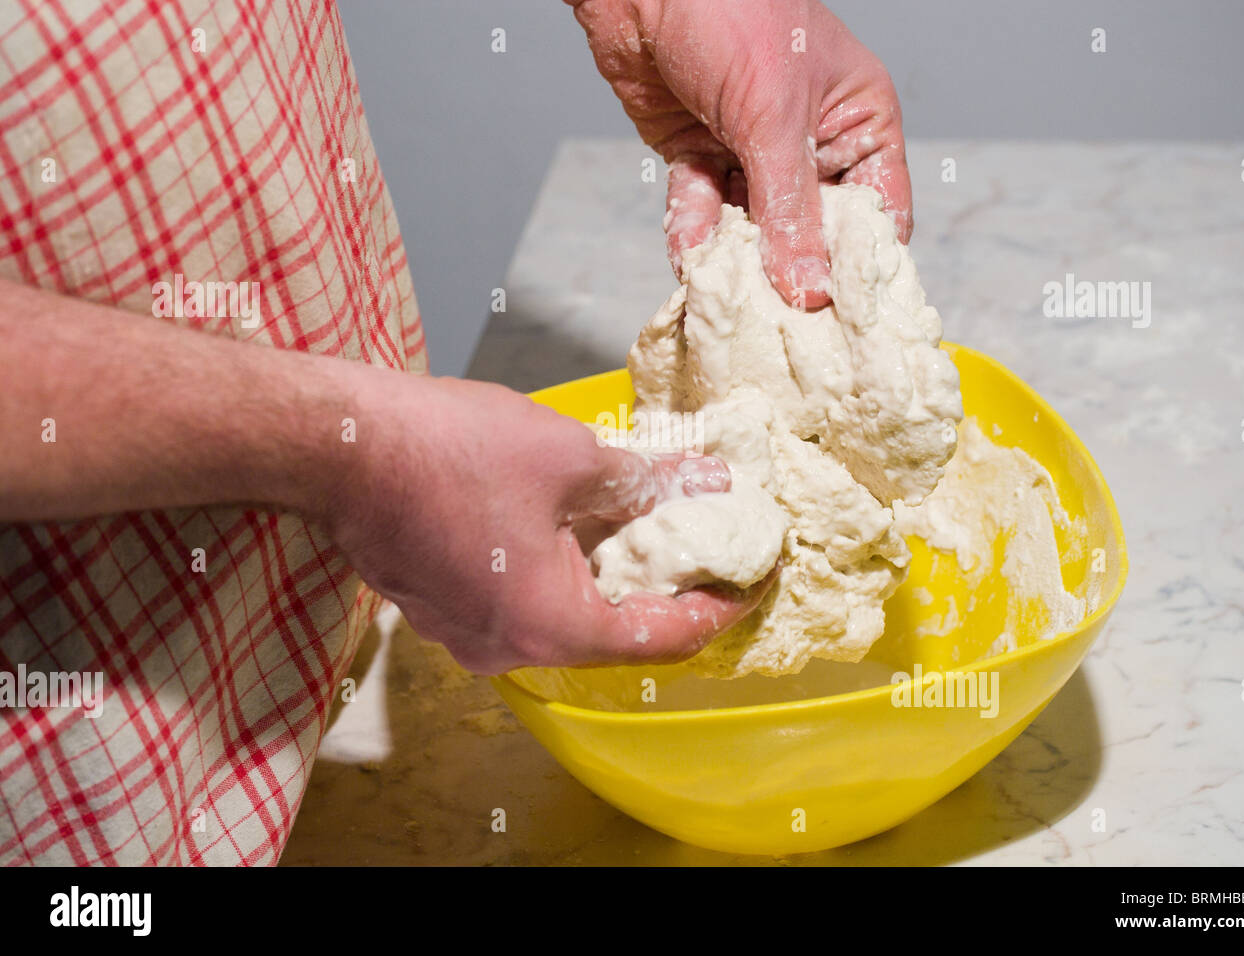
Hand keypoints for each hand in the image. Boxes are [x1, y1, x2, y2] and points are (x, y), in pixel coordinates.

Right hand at [321, 370, 771, 672]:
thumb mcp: (572, 458)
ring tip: (651, 524)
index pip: (662, 638)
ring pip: (566, 618)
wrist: (341, 446)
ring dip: (611, 575)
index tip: (754, 577)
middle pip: (615, 634)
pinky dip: (563, 572)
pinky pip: (524, 604)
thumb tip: (710, 484)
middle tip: (706, 544)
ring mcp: (472, 636)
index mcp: (553, 627)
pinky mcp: (446, 610)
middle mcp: (513, 650)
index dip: (719, 608)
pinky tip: (581, 522)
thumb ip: (649, 481)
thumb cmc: (451, 451)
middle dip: (666, 588)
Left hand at [568, 0, 912, 308]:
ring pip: (753, 228)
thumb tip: (810, 288)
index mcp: (858, 120)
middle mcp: (811, 141)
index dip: (862, 266)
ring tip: (730, 294)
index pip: (878, 211)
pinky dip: (694, 232)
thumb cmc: (730, 11)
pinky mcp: (701, 155)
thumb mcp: (772, 116)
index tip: (847, 321)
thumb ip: (790, 209)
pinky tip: (690, 254)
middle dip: (793, 270)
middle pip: (813, 230)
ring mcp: (753, 151)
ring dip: (737, 258)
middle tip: (782, 322)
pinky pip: (703, 210)